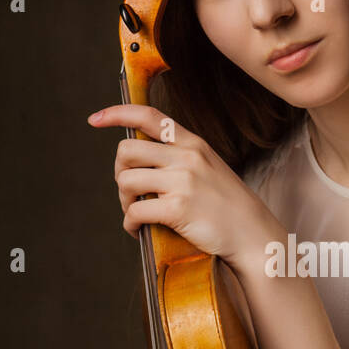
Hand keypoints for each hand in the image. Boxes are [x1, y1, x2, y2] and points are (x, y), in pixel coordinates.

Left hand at [87, 104, 272, 271]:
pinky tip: (137, 230)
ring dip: (123, 201)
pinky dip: (129, 224)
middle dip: (119, 172)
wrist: (253, 234)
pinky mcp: (177, 209)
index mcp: (193, 144)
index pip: (149, 116)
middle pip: (127, 151)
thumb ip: (180, 158)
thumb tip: (140, 161)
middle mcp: (186, 157)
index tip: (95, 119)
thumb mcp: (210, 168)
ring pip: (126, 181)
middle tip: (129, 191)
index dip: (117, 114)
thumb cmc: (228, 206)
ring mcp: (182, 182)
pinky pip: (134, 212)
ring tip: (135, 212)